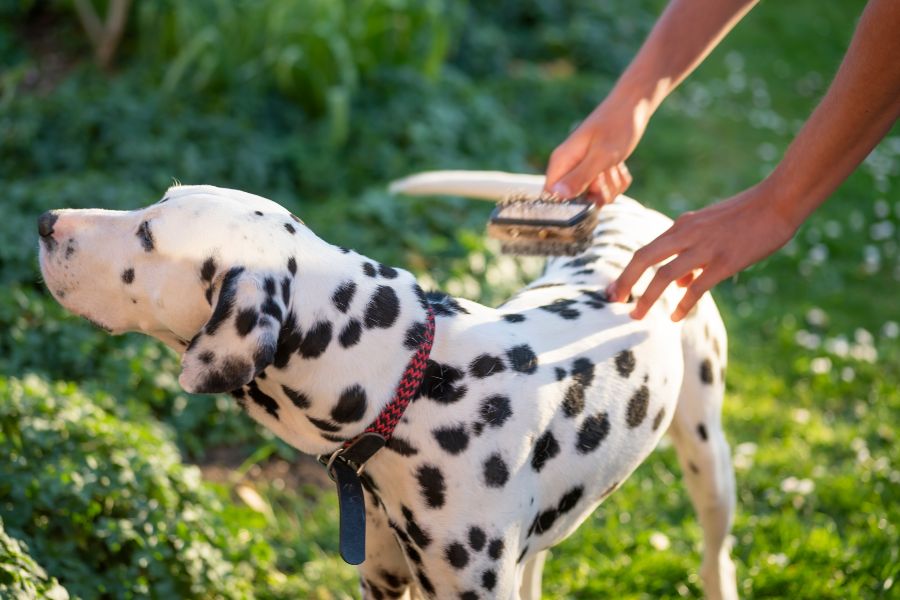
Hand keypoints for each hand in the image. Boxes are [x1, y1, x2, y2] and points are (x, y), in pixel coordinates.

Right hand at [544, 99, 645, 204]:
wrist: (634, 106)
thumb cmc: (616, 127)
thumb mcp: (600, 156)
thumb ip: (579, 177)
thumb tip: (557, 195)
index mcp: (562, 161)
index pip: (551, 194)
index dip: (569, 202)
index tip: (588, 195)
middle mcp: (569, 165)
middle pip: (577, 199)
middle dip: (597, 194)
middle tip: (606, 173)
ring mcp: (584, 167)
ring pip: (595, 195)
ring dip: (611, 186)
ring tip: (614, 164)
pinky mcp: (598, 168)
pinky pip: (608, 188)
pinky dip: (618, 180)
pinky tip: (619, 164)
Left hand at [606, 182, 798, 320]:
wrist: (778, 201)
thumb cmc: (746, 216)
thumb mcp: (709, 229)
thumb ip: (690, 252)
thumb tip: (678, 285)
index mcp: (683, 226)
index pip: (645, 250)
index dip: (626, 271)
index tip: (614, 290)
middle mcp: (688, 234)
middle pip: (644, 258)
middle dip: (625, 281)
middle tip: (612, 302)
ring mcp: (706, 247)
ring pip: (665, 274)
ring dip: (648, 298)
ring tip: (637, 316)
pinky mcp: (725, 260)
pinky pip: (697, 286)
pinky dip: (683, 303)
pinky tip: (676, 317)